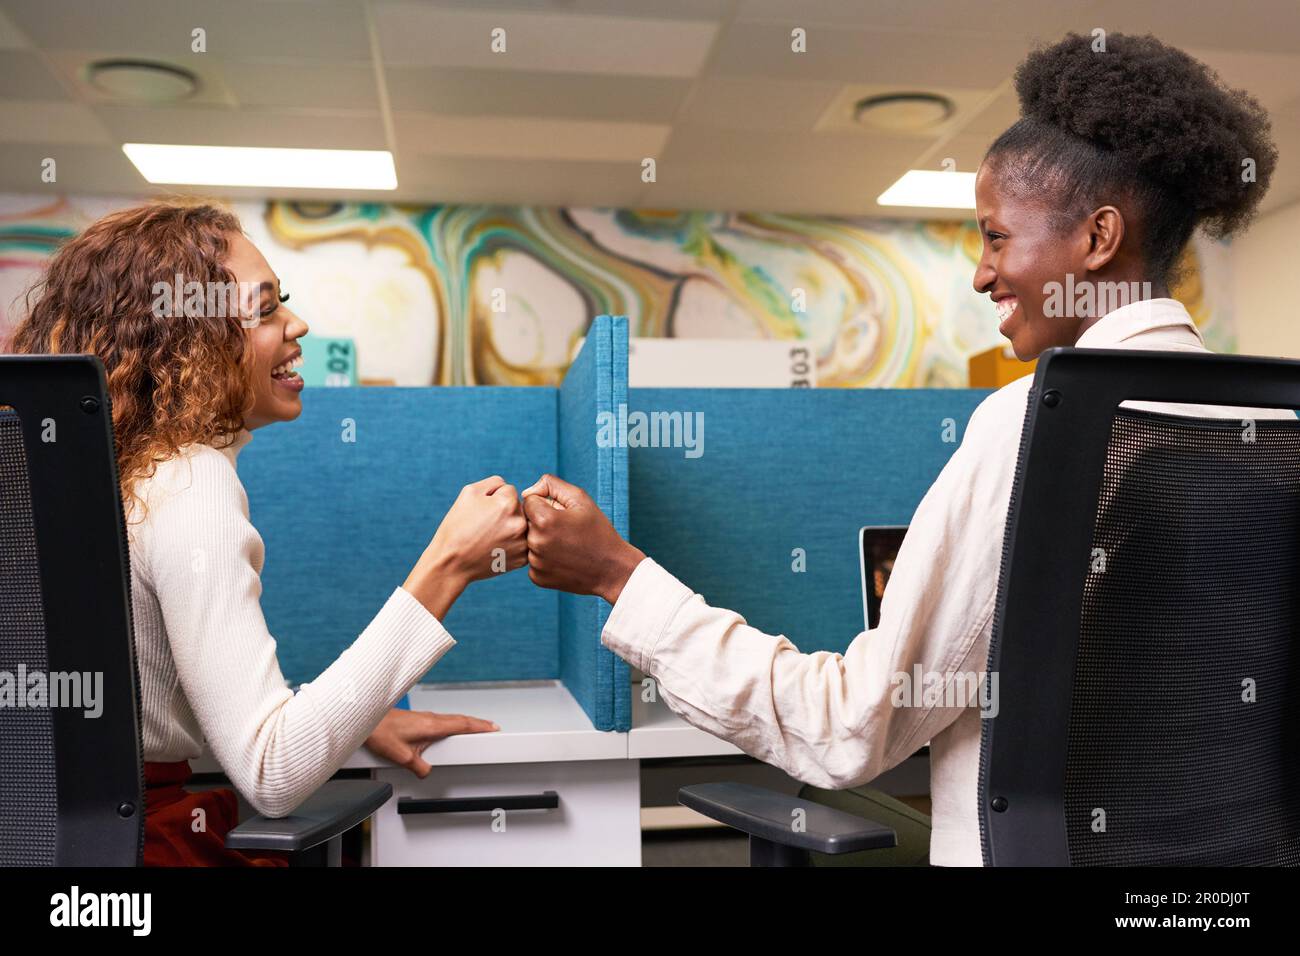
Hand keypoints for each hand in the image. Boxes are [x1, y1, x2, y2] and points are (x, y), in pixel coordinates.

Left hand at [364, 708, 498, 777]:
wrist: (366, 719)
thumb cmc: (380, 732)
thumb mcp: (402, 757)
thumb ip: (419, 767)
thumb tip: (427, 772)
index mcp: (432, 725)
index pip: (462, 724)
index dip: (479, 726)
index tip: (492, 727)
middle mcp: (430, 718)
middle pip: (460, 719)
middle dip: (477, 723)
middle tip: (491, 727)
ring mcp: (424, 716)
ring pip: (451, 719)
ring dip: (465, 722)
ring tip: (475, 728)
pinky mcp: (417, 718)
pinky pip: (441, 719)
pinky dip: (452, 722)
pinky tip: (449, 728)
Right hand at [404, 475, 527, 616]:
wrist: (451, 563)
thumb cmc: (457, 526)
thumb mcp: (469, 493)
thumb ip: (494, 482)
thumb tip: (510, 489)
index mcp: (508, 503)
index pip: (509, 491)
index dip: (493, 499)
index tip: (482, 512)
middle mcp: (520, 522)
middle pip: (518, 508)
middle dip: (505, 512)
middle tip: (485, 526)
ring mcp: (523, 542)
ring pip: (522, 525)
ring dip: (510, 527)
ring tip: (490, 537)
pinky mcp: (523, 558)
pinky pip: (522, 542)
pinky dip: (512, 544)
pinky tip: (496, 547)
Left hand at [521, 474, 644, 603]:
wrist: (611, 568)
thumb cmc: (597, 530)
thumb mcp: (580, 498)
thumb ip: (551, 484)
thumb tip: (527, 492)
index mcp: (544, 520)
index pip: (529, 501)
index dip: (546, 505)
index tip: (563, 515)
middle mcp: (535, 542)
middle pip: (527, 522)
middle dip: (543, 523)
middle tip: (566, 532)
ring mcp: (535, 563)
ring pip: (529, 542)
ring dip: (543, 541)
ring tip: (566, 546)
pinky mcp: (537, 577)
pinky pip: (533, 560)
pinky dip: (545, 559)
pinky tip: (563, 560)